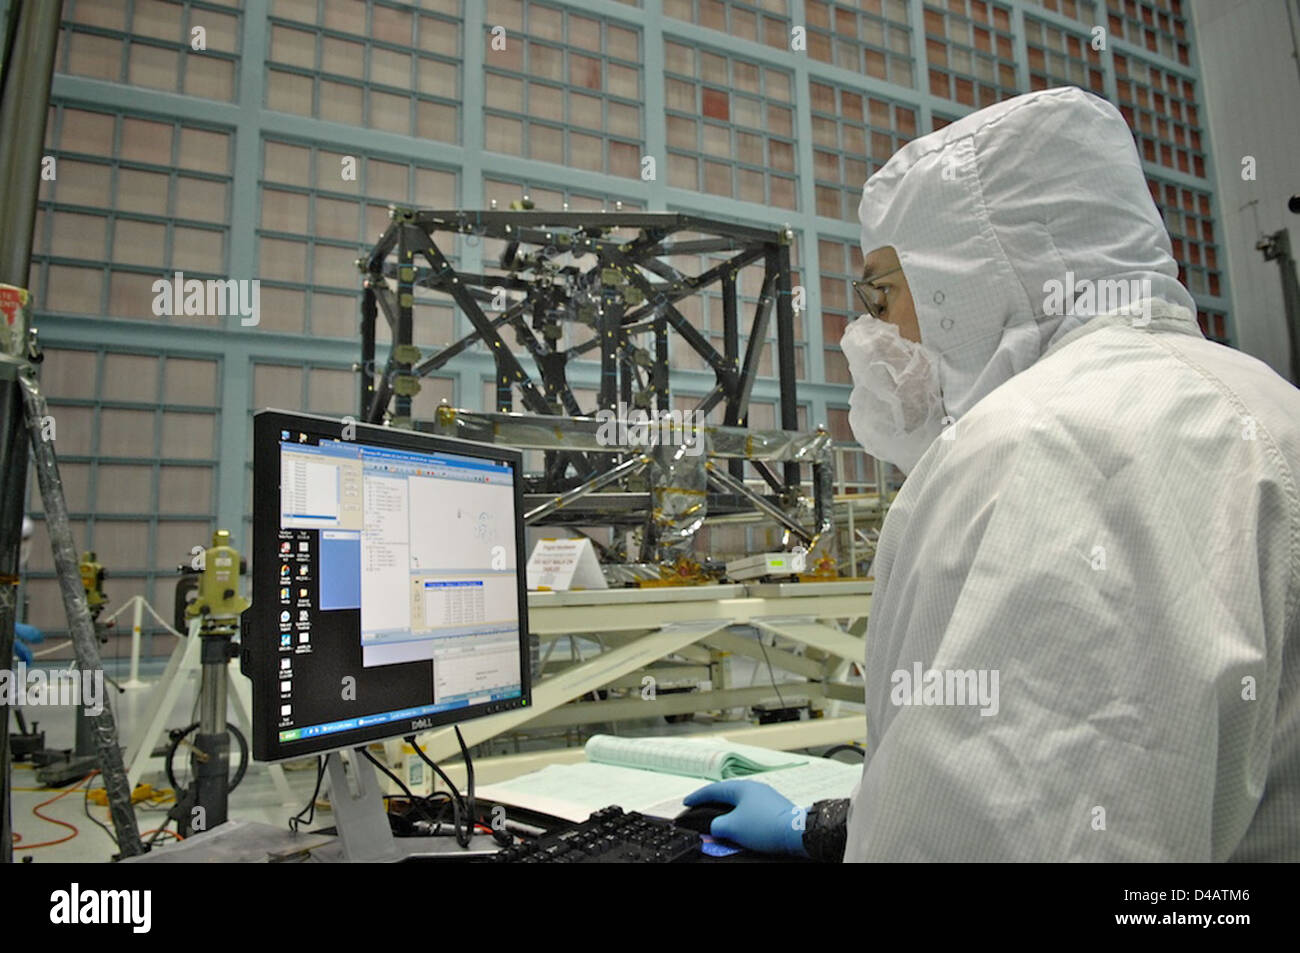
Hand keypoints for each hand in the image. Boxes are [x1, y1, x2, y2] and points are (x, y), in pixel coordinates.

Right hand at [683, 780, 808, 856]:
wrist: (796, 831)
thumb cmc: (764, 826)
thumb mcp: (732, 828)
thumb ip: (717, 827)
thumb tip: (715, 828)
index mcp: (740, 787)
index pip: (713, 790)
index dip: (697, 797)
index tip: (687, 802)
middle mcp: (753, 787)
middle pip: (727, 793)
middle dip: (712, 802)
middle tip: (701, 808)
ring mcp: (765, 796)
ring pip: (740, 801)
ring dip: (727, 810)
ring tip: (720, 819)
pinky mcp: (774, 807)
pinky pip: (750, 809)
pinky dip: (740, 816)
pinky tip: (740, 825)